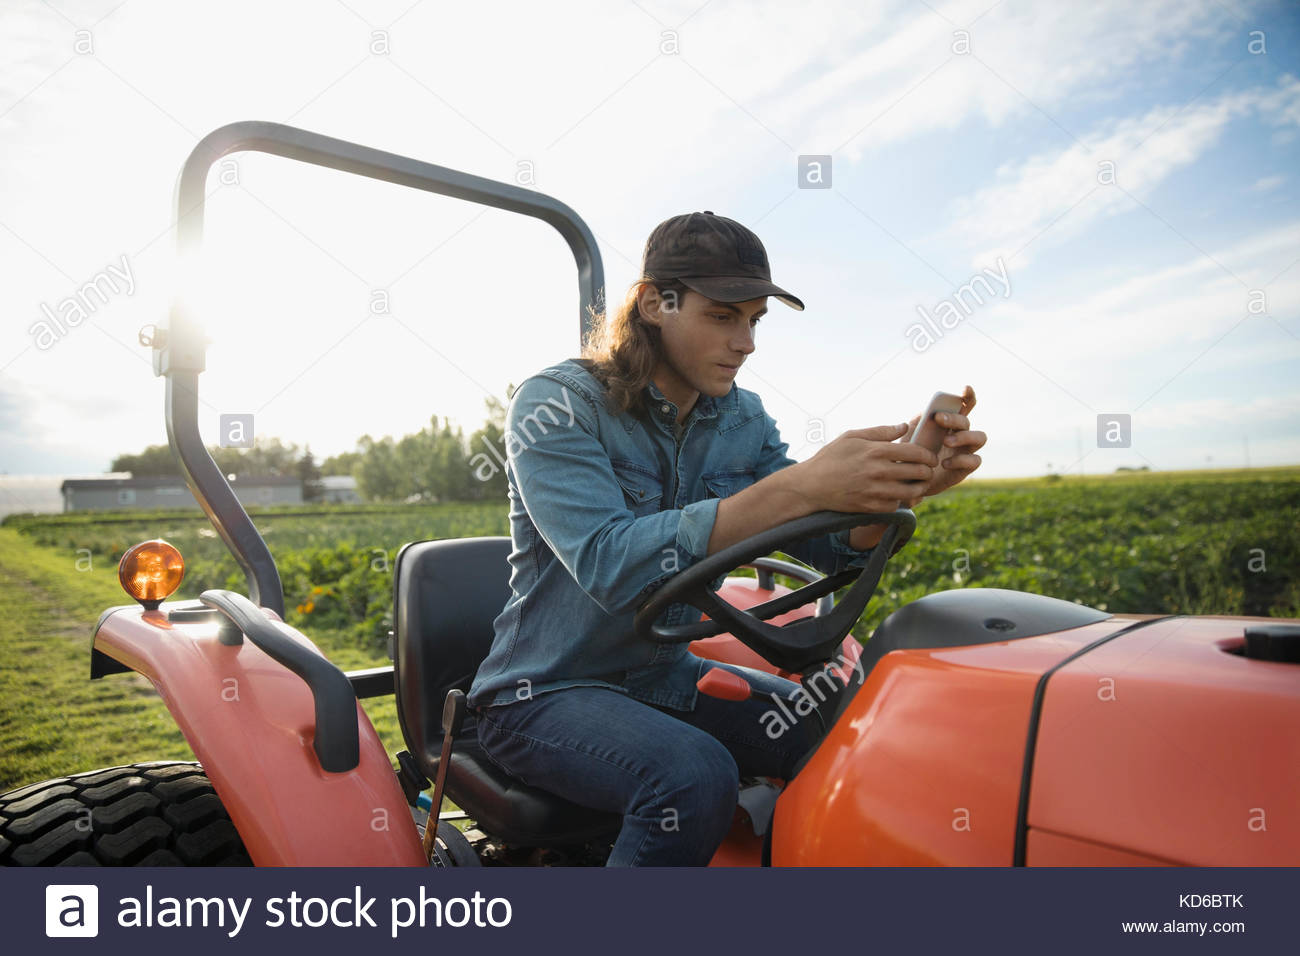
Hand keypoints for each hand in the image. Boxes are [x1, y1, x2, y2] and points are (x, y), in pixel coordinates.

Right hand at [794, 422, 937, 514]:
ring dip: (919, 488)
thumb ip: (880, 431)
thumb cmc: (831, 457)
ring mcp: (874, 491)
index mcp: (875, 451)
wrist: (811, 485)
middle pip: (918, 472)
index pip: (915, 452)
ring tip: (918, 484)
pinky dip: (901, 501)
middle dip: (927, 471)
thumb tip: (904, 426)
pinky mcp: (870, 507)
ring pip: (911, 491)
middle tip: (927, 471)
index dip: (928, 455)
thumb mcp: (852, 436)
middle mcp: (878, 471)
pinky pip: (896, 505)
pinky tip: (898, 494)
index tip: (930, 457)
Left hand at [900, 385, 985, 501]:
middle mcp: (962, 434)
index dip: (968, 395)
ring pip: (980, 437)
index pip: (965, 405)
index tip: (965, 388)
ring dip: (964, 436)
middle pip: (967, 421)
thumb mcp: (912, 433)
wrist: (907, 478)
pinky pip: (974, 461)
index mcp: (950, 422)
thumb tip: (930, 411)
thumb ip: (920, 420)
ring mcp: (965, 451)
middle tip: (939, 419)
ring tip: (946, 441)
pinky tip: (944, 463)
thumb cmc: (912, 451)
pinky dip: (960, 460)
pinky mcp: (965, 469)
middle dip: (954, 418)